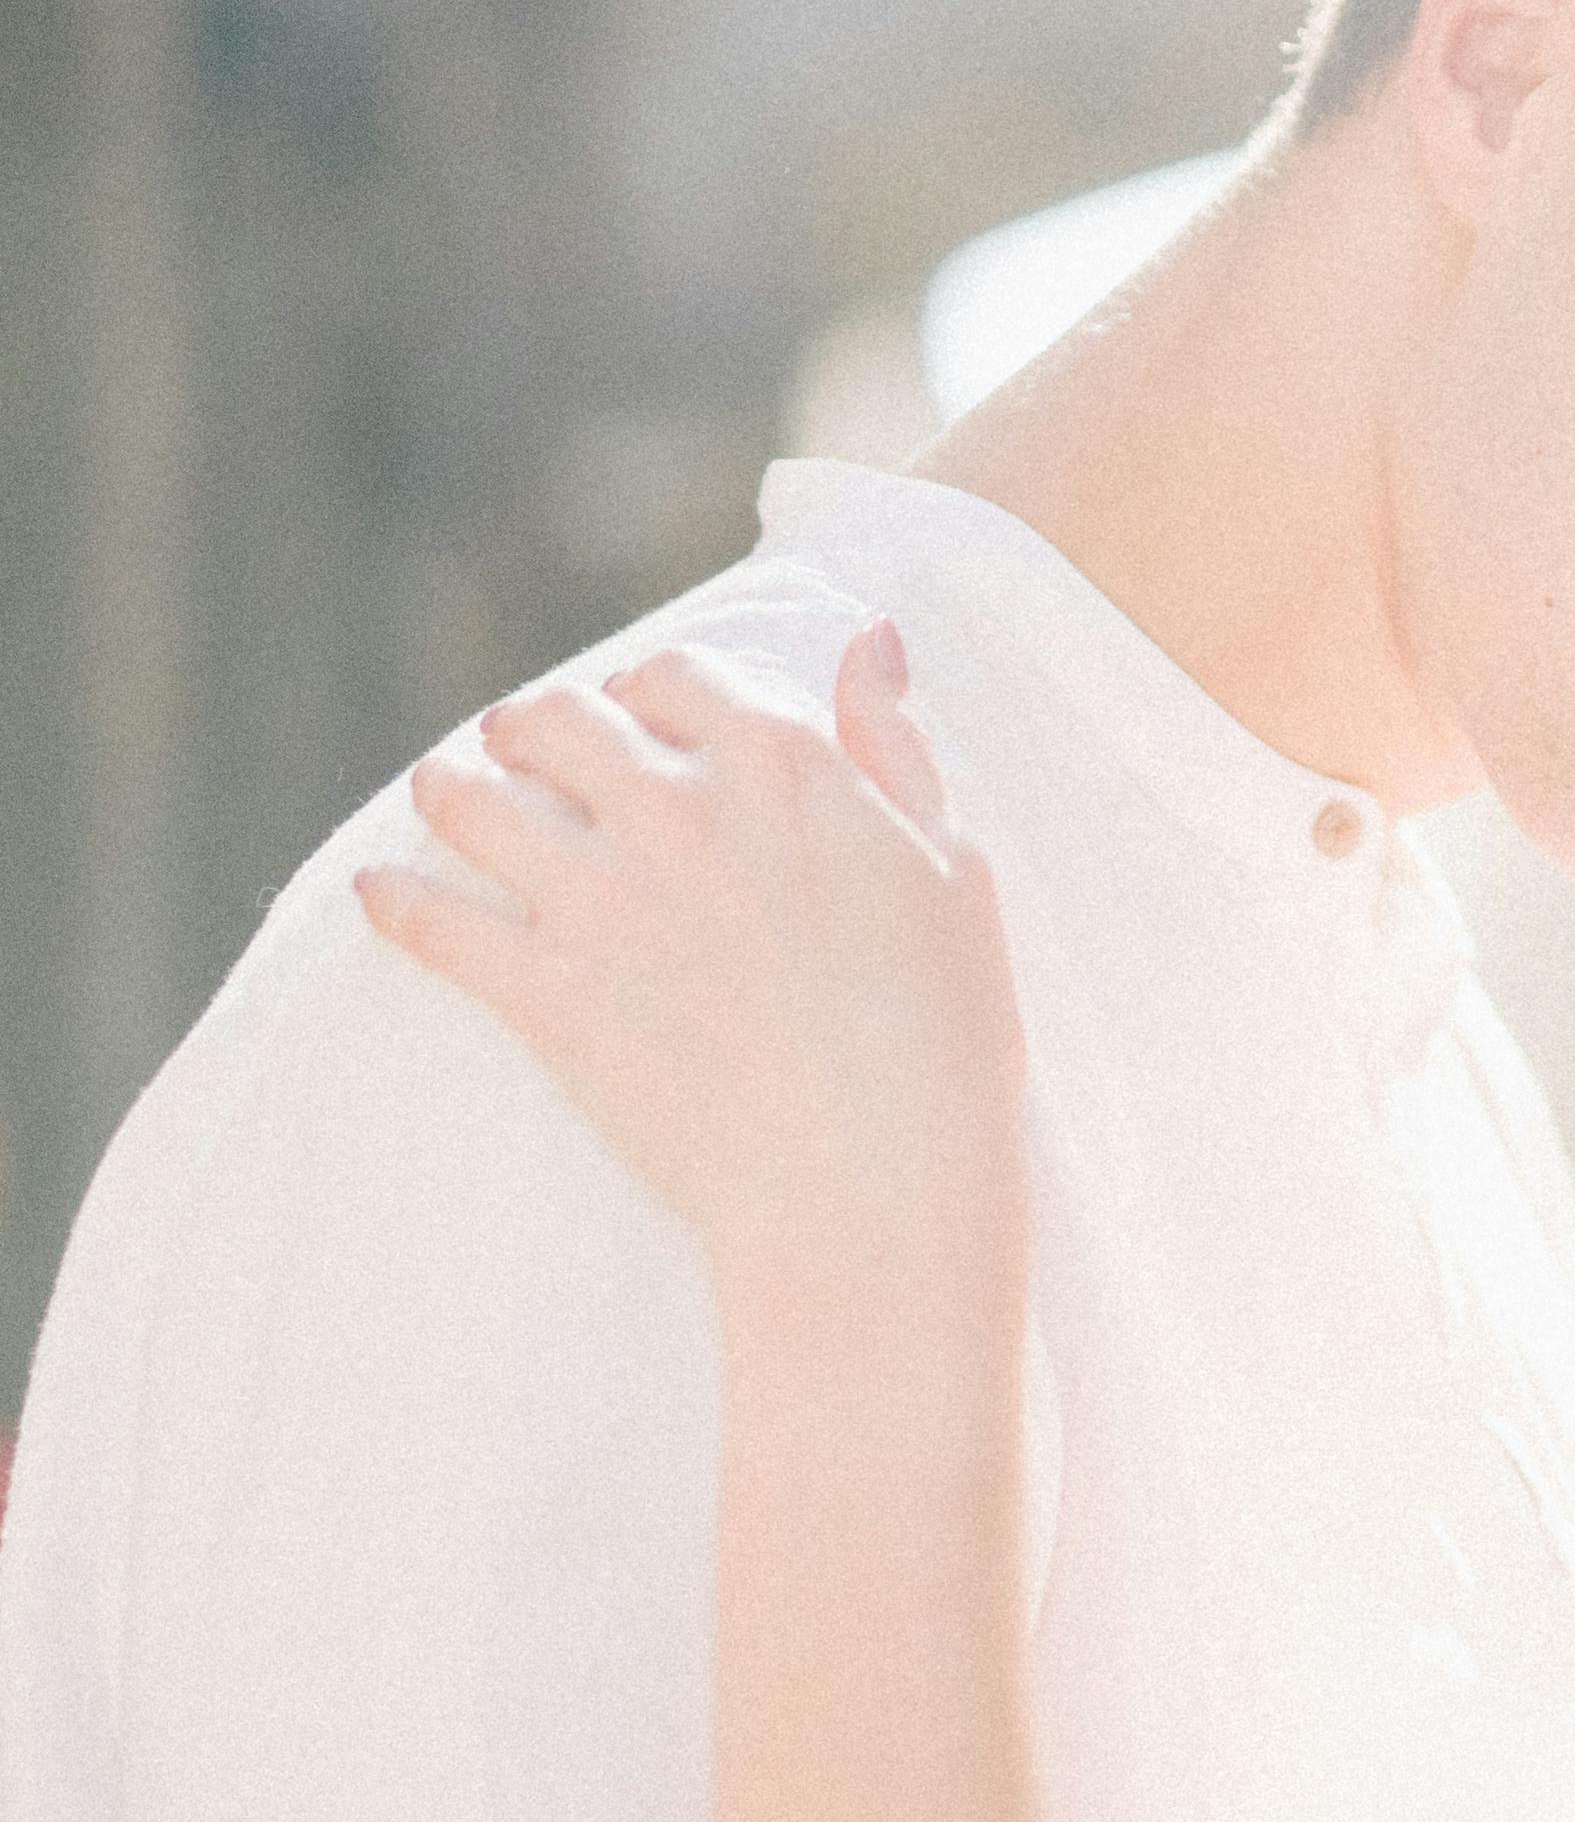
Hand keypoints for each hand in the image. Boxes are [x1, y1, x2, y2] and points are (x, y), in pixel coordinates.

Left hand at [356, 629, 1028, 1350]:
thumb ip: (894, 746)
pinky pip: (432, 921)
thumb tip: (869, 638)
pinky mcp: (548, 994)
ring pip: (475, 802)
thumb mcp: (952, 867)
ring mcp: (605, 902)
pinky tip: (376, 892)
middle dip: (530, 728)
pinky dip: (393, 901)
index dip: (644, 695)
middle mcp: (681, 813)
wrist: (876, 1183)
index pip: (676, 680)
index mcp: (784, 771)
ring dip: (448, 790)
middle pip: (558, 723)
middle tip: (518, 748)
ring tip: (441, 797)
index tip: (631, 717)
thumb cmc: (941, 1036)